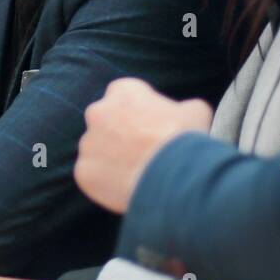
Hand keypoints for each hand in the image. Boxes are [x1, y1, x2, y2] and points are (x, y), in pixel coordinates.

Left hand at [76, 78, 213, 214]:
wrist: (174, 177)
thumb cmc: (185, 140)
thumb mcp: (196, 111)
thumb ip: (182, 107)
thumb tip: (183, 113)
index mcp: (124, 91)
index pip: (124, 95)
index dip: (138, 111)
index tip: (150, 126)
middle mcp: (98, 112)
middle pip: (105, 121)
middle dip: (118, 133)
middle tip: (140, 151)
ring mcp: (88, 143)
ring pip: (97, 150)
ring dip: (110, 158)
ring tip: (137, 173)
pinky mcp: (83, 171)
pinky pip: (91, 176)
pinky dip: (105, 182)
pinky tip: (127, 188)